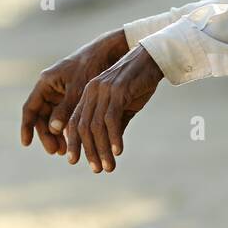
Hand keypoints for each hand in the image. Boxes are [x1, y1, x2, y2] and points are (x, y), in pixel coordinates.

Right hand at [21, 27, 130, 155]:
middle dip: (48, 135)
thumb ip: (65, 108)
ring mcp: (61, 92)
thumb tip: (53, 128)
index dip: (27, 127)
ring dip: (58, 135)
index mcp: (46, 83)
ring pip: (54, 118)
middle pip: (42, 117)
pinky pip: (65, 115)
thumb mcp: (78, 89)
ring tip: (66, 150)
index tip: (26, 143)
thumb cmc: (92, 66)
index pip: (30, 108)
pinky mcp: (72, 96)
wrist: (109, 52)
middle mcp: (50, 88)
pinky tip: (74, 141)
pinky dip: (68, 128)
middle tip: (57, 152)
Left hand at [65, 44, 163, 171]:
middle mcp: (92, 91)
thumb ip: (115, 123)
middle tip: (96, 169)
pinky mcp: (118, 91)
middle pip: (83, 126)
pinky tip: (118, 151)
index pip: (76, 121)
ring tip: (108, 166)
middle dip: (88, 151)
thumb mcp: (124, 105)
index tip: (75, 161)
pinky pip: (111, 119)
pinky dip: (114, 137)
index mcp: (89, 93)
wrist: (153, 59)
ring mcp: (104, 90)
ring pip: (96, 126)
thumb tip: (110, 148)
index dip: (74, 142)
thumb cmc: (139, 82)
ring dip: (102, 149)